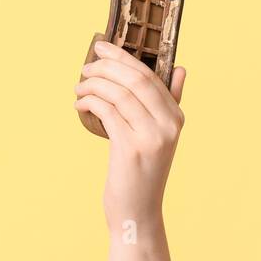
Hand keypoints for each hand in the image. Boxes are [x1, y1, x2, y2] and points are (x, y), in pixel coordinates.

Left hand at [74, 40, 185, 232]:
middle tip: (86, 65)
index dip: (123, 57)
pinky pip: (108, 112)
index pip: (150, 75)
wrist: (138, 213)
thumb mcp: (160, 136)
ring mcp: (151, 137)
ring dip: (93, 84)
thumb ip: (170, 103)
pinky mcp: (131, 149)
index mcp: (177, 117)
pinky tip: (80, 103)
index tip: (102, 47)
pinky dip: (90, 102)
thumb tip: (181, 68)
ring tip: (79, 86)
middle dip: (107, 66)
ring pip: (119, 94)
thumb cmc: (143, 171)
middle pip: (135, 80)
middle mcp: (169, 125)